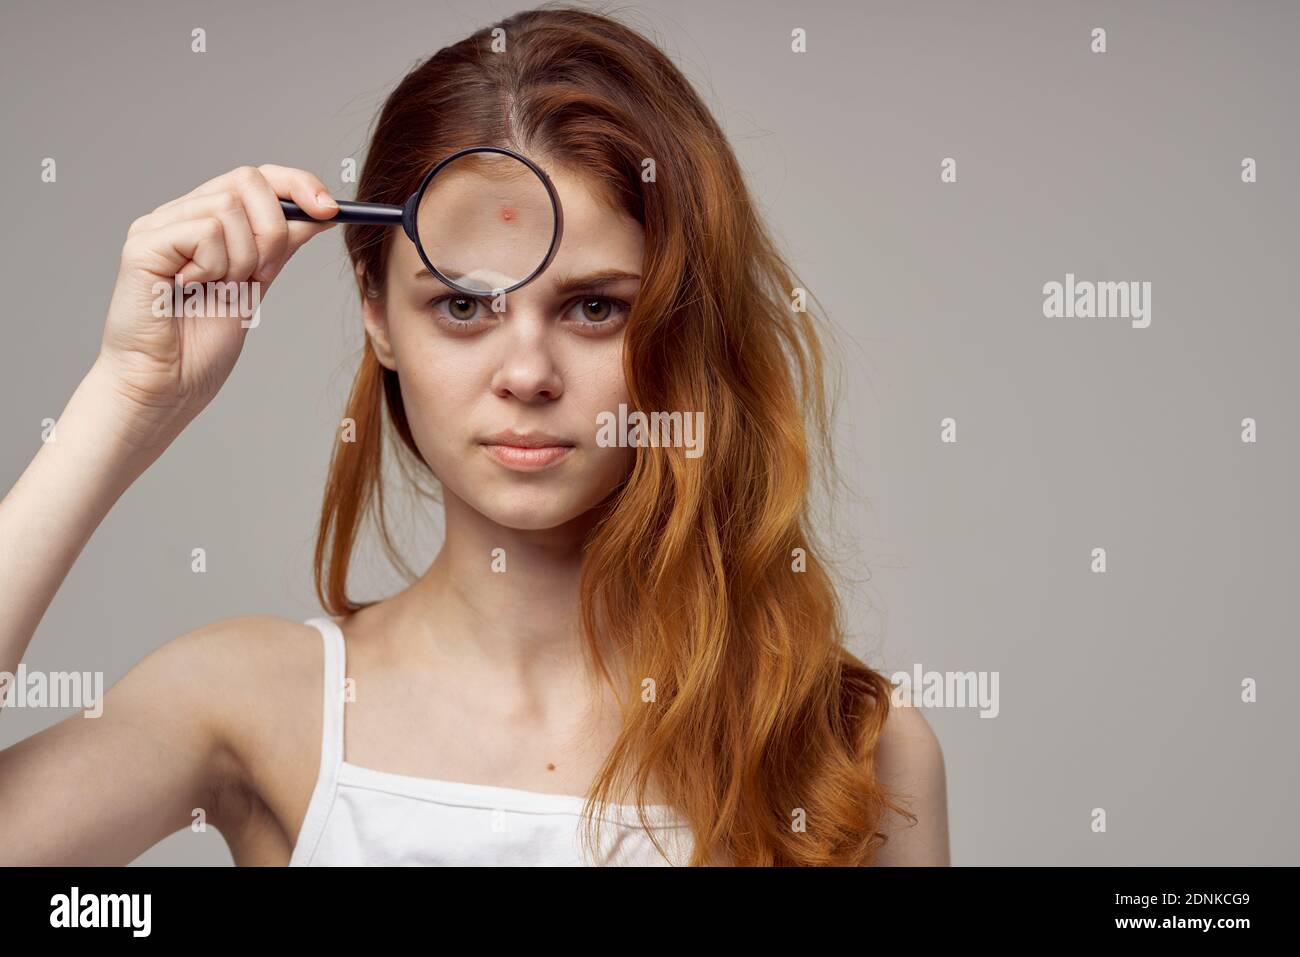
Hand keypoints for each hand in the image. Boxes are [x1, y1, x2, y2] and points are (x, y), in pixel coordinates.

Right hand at [96, 164, 339, 450]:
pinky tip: (191, 288)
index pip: (257, 177)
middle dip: (273, 231)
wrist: (167, 386)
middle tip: (262, 274)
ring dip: (242, 258)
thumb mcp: (256, 285)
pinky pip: (204, 232)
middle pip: (248, 181)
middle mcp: (180, 215)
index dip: (298, 184)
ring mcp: (158, 226)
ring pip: (229, 208)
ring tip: (218, 289)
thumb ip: (281, 246)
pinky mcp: (143, 244)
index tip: (332, 211)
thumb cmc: (200, 347)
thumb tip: (319, 212)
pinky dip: (213, 266)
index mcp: (206, 221)